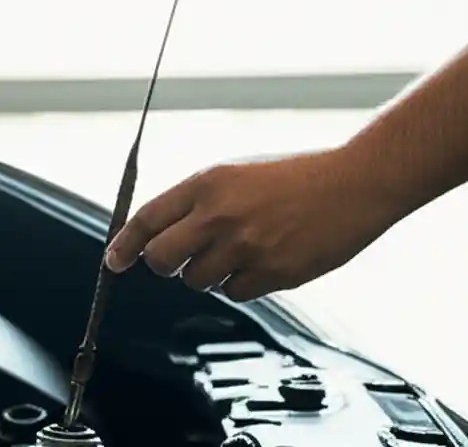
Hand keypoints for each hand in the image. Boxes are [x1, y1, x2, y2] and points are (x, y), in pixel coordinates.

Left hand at [103, 148, 409, 301]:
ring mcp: (245, 247)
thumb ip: (198, 202)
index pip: (147, 219)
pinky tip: (262, 261)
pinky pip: (234, 293)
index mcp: (207, 184)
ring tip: (237, 250)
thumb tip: (160, 233)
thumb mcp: (235, 174)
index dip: (125, 244)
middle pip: (161, 258)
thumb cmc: (295, 177)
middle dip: (162, 264)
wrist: (353, 185)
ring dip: (207, 273)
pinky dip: (241, 284)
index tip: (113, 260)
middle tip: (175, 260)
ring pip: (197, 281)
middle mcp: (220, 215)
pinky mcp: (272, 273)